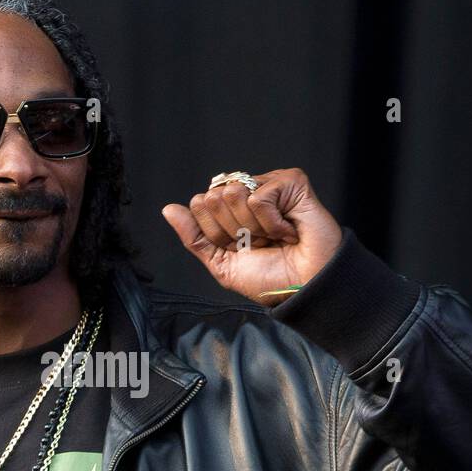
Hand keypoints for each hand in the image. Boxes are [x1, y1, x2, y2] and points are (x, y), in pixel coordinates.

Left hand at [161, 168, 343, 304]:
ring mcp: (270, 184)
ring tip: (275, 237)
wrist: (303, 288)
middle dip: (233, 231)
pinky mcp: (292, 182)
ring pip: (234, 193)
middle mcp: (249, 192)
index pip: (199, 204)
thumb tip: (168, 209)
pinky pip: (259, 197)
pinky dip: (271, 223)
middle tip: (260, 243)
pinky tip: (289, 230)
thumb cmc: (269, 278)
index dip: (215, 234)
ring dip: (253, 227)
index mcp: (230, 209)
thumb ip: (194, 237)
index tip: (241, 248)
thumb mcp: (222, 264)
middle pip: (214, 197)